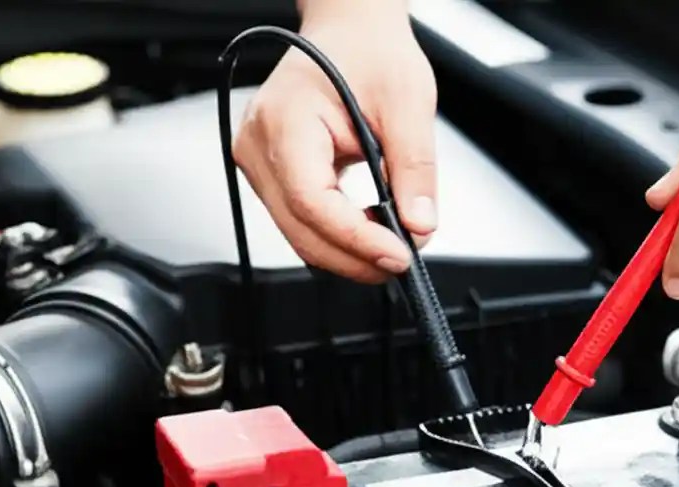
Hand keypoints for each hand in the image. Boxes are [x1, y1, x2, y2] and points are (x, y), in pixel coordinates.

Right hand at [235, 1, 436, 282]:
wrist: (350, 33)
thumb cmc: (370, 52)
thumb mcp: (408, 103)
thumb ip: (415, 168)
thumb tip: (419, 225)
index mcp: (285, 119)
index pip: (312, 201)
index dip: (356, 238)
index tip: (398, 254)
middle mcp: (258, 144)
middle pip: (301, 230)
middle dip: (355, 256)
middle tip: (404, 260)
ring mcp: (259, 162)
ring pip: (299, 234)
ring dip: (348, 251)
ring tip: (393, 244)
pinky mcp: (272, 174)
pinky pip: (301, 220)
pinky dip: (338, 235)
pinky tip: (371, 231)